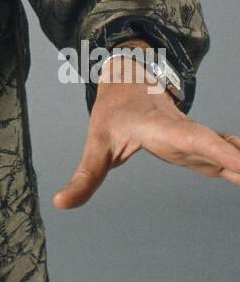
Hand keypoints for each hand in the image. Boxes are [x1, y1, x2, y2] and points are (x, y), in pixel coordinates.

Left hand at [53, 39, 239, 207]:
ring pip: (226, 151)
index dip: (220, 151)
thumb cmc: (113, 112)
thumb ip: (83, 176)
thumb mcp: (95, 143)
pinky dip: (239, 164)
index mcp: (163, 128)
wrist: (129, 78)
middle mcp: (185, 133)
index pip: (195, 139)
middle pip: (219, 147)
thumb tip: (59, 204)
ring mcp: (195, 140)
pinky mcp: (198, 147)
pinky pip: (225, 156)